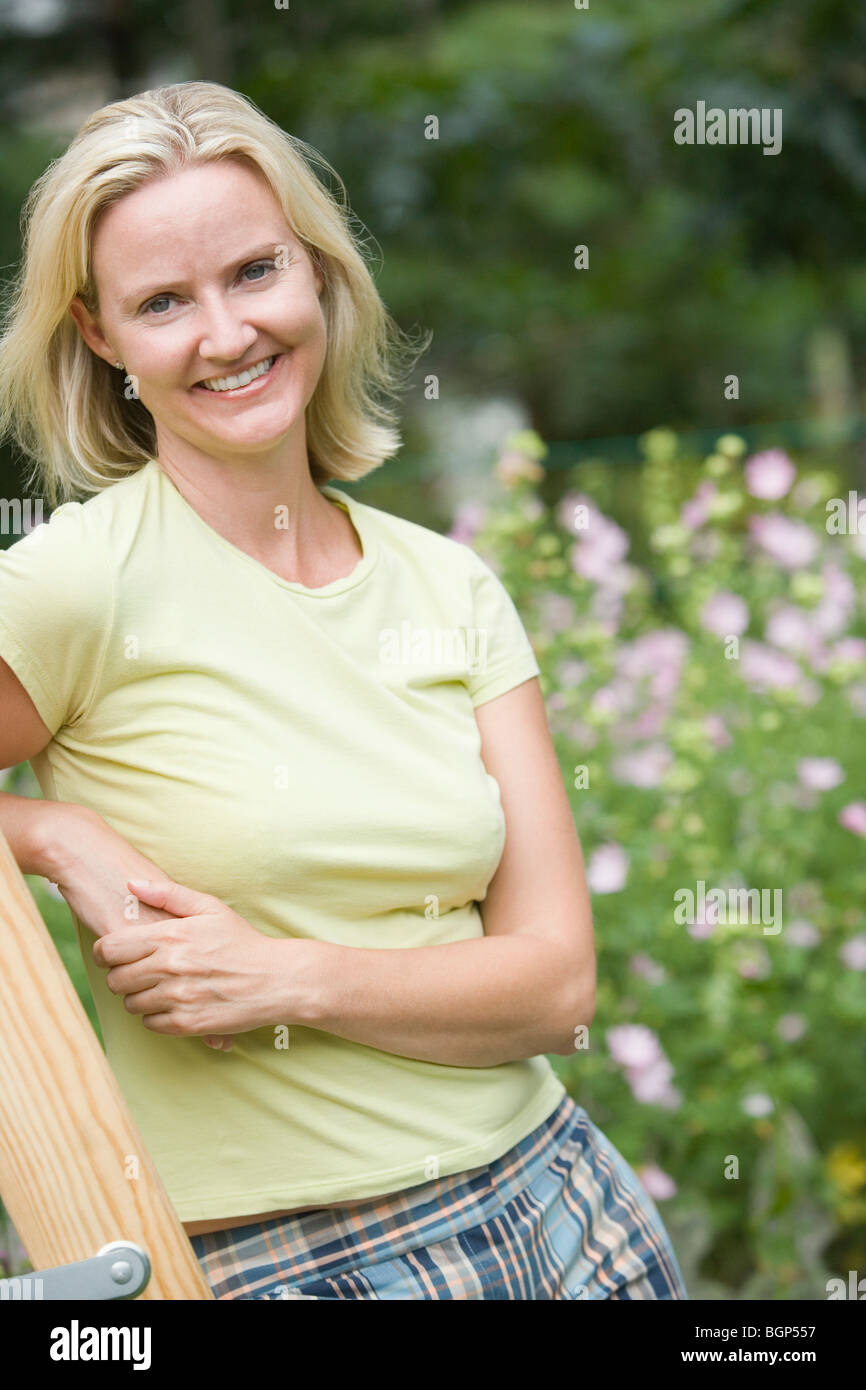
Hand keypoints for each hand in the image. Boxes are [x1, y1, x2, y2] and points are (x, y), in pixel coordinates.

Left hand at [92, 878, 303, 1048]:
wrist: (276, 979)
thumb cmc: (243, 941)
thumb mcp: (210, 908)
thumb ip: (168, 894)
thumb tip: (131, 884)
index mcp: (171, 936)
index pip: (110, 949)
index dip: (105, 952)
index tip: (114, 954)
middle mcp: (169, 968)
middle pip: (115, 980)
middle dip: (122, 976)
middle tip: (139, 972)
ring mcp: (177, 998)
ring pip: (130, 1004)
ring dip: (139, 996)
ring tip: (160, 987)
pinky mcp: (186, 1024)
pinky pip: (150, 1023)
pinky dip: (156, 1016)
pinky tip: (174, 1002)